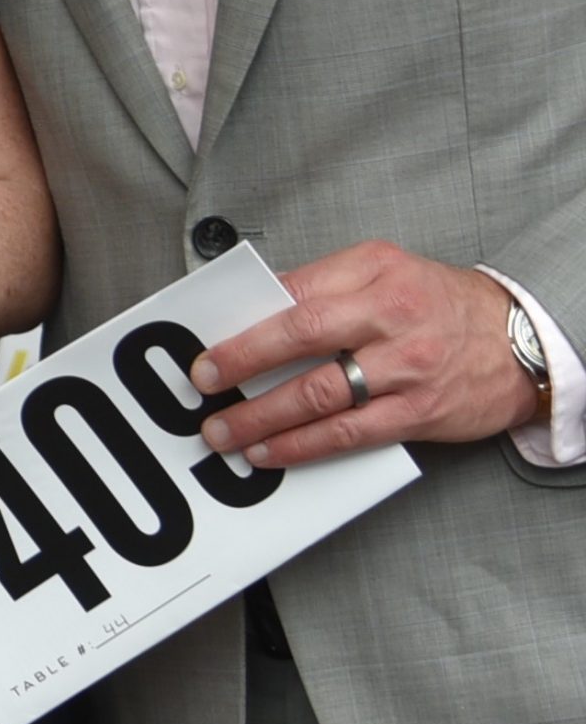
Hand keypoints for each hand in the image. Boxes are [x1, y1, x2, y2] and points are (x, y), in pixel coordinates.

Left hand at [191, 241, 537, 469]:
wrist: (520, 340)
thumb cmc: (440, 303)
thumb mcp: (384, 270)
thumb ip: (323, 283)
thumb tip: (256, 307)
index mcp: (375, 273)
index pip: (296, 295)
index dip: (246, 324)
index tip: (207, 347)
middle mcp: (390, 317)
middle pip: (302, 338)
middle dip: (242, 363)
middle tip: (203, 384)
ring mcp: (406, 368)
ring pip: (320, 394)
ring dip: (262, 417)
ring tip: (224, 431)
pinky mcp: (418, 412)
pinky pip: (349, 433)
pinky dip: (303, 446)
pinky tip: (271, 453)